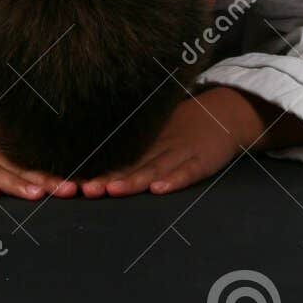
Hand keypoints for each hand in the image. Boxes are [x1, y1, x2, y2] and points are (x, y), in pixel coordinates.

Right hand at [0, 96, 76, 199]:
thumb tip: (53, 149)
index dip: (58, 171)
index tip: (84, 180)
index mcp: (0, 144)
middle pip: (20, 167)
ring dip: (15, 184)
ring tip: (36, 195)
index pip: (34, 159)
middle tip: (72, 190)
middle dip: (46, 180)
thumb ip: (14, 144)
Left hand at [80, 88, 249, 197]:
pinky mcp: (202, 160)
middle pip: (131, 165)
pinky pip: (187, 172)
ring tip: (114, 190)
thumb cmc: (186, 124)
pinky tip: (160, 190)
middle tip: (88, 189)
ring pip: (154, 169)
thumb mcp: (158, 127)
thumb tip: (98, 151)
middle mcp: (160, 147)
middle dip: (109, 179)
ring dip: (134, 181)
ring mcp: (181, 153)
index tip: (77, 181)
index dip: (98, 169)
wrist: (226, 113)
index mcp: (146, 141)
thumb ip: (134, 142)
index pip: (119, 158)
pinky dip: (174, 180)